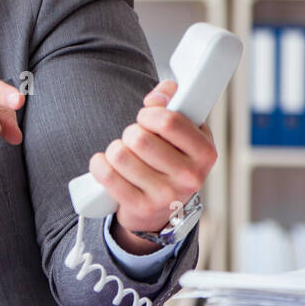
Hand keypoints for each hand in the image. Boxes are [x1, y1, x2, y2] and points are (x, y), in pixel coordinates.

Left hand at [88, 79, 216, 238]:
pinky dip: (99, 164)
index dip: (149, 114)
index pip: (169, 121)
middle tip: (135, 140)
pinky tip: (106, 164)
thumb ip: (174, 101)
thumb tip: (157, 98)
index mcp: (205, 153)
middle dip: (130, 133)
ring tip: (125, 155)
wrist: (162, 207)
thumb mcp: (183, 130)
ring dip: (115, 149)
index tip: (146, 117)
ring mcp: (166, 195)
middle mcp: (190, 177)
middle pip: (140, 139)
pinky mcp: (141, 207)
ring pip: (121, 155)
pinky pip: (107, 174)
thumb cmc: (170, 160)